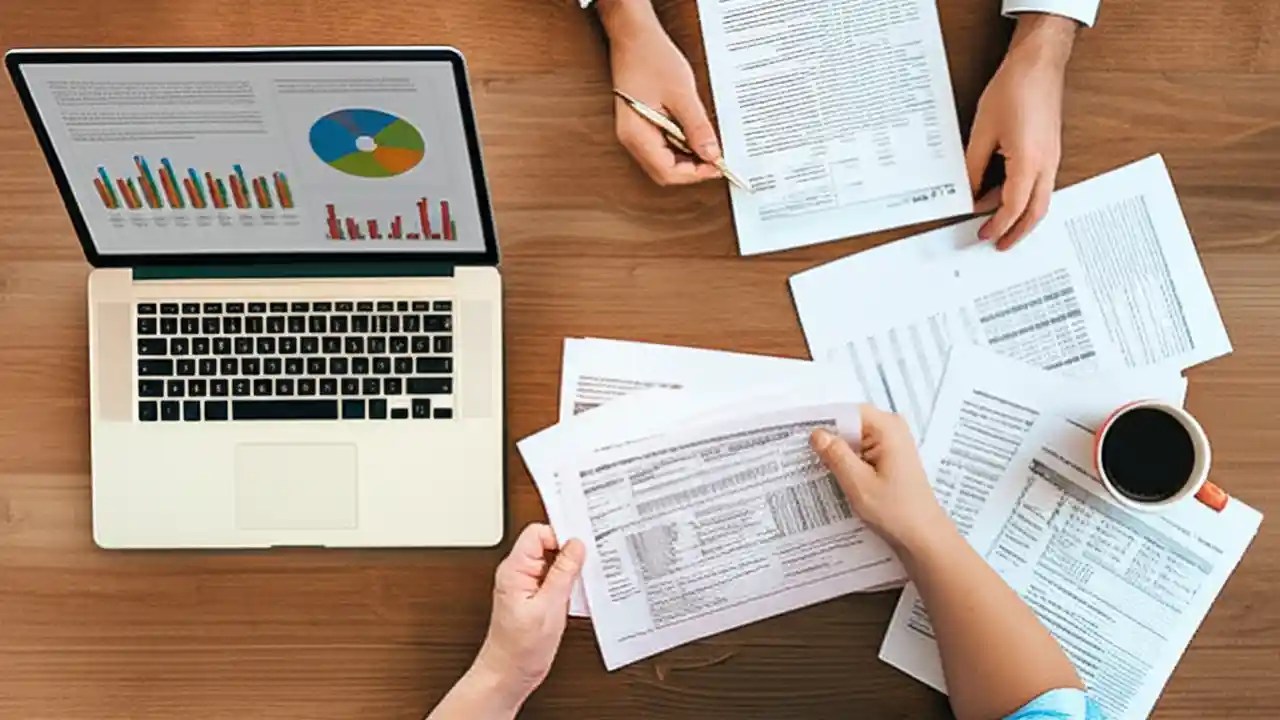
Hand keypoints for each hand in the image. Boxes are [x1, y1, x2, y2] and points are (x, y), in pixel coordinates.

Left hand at [472, 524, 585, 704]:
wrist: (508, 675)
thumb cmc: (519, 649)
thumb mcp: (550, 606)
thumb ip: (564, 572)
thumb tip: (576, 545)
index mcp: (514, 570)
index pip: (538, 533)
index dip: (560, 536)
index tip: (579, 549)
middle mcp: (517, 573)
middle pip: (546, 544)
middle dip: (568, 553)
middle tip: (584, 567)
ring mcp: (525, 585)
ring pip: (552, 562)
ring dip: (569, 571)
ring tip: (579, 586)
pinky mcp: (534, 597)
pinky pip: (553, 579)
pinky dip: (567, 584)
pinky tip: (574, 596)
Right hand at [599, 0, 722, 184]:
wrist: (634, 36)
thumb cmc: (651, 58)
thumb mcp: (681, 94)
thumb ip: (696, 128)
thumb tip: (711, 153)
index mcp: (637, 134)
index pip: (667, 171)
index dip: (694, 174)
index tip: (716, 166)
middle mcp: (631, 138)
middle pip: (663, 172)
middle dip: (691, 170)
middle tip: (715, 159)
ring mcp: (634, 132)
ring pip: (663, 161)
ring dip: (687, 158)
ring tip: (707, 145)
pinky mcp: (640, 125)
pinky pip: (661, 147)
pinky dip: (679, 146)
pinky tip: (692, 135)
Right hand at [809, 405, 950, 553]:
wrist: (923, 536)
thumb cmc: (895, 510)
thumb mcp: (859, 483)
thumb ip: (836, 454)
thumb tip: (816, 433)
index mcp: (887, 427)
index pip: (846, 412)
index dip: (822, 422)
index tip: (798, 435)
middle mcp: (891, 428)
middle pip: (849, 424)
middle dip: (827, 439)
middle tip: (801, 455)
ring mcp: (892, 443)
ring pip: (854, 439)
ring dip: (836, 453)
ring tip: (814, 467)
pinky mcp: (890, 457)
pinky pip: (862, 450)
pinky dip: (848, 461)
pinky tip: (833, 475)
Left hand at [966, 14, 1077, 249]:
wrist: (1039, 64)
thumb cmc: (1014, 89)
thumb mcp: (982, 133)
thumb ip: (974, 168)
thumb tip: (970, 192)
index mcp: (1029, 163)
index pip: (1013, 208)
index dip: (998, 225)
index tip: (984, 235)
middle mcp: (1047, 164)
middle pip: (1035, 212)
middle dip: (1018, 232)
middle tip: (1000, 244)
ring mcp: (1052, 157)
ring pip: (1040, 199)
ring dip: (1021, 215)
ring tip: (998, 222)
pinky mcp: (1050, 149)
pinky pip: (1041, 183)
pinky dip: (1025, 197)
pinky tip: (1006, 195)